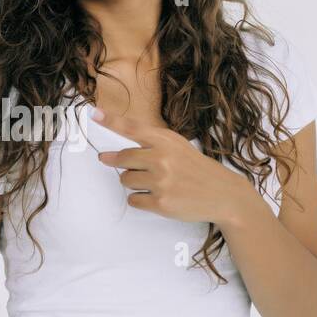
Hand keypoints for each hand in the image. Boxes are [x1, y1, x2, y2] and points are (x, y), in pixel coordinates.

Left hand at [92, 107, 250, 226]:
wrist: (223, 194)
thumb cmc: (197, 169)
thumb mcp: (178, 147)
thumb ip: (150, 146)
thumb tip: (112, 155)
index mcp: (166, 140)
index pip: (132, 128)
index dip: (111, 121)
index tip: (94, 114)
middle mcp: (161, 158)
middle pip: (123, 158)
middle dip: (121, 163)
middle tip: (133, 167)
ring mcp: (160, 181)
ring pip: (125, 180)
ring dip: (134, 183)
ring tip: (156, 183)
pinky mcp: (160, 202)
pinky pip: (133, 199)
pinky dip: (141, 199)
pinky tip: (158, 197)